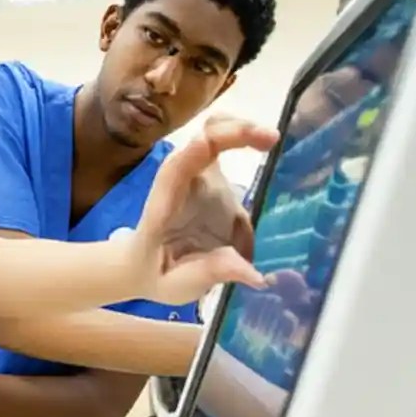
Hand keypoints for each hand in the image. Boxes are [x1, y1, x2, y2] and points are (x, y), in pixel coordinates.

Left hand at [132, 115, 277, 304]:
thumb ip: (211, 274)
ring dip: (245, 132)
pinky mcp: (213, 180)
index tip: (215, 142)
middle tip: (270, 139)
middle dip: (233, 131)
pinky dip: (249, 141)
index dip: (194, 154)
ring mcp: (198, 178)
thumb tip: (255, 276)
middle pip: (200, 140)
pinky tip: (269, 149)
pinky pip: (228, 146)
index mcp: (165, 208)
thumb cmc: (156, 274)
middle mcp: (182, 184)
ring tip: (271, 140)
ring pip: (216, 135)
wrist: (144, 266)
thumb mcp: (178, 285)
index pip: (175, 173)